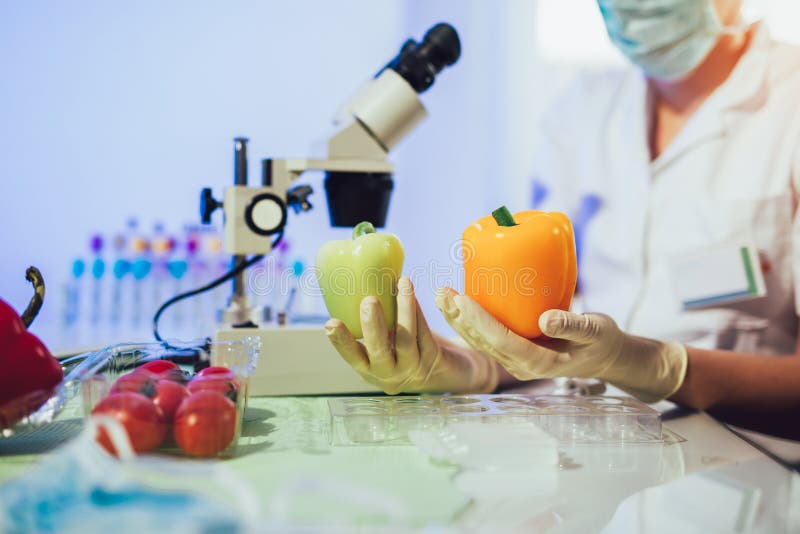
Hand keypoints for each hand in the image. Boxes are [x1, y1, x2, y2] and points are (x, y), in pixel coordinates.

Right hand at [324, 277, 497, 394]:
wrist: (446, 372)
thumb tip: (358, 281)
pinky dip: (417, 310)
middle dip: (373, 325)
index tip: (330, 323)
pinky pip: (424, 332)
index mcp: (370, 370)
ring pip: (406, 338)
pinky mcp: (434, 359)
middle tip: (369, 301)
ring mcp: (413, 369)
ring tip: (401, 282)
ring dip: (403, 308)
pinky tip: (410, 291)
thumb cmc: (405, 351)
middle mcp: (390, 374)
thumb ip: (374, 326)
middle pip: (379, 351)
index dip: (341, 342)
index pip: (353, 357)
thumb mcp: (385, 345)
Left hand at [435, 288, 686, 401]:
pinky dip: (469, 320)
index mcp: (539, 363)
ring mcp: (514, 359)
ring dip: (457, 319)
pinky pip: (485, 336)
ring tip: (441, 294)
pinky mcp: (512, 350)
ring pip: (479, 341)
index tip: (462, 299)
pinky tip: (457, 302)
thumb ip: (572, 325)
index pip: (502, 341)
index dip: (480, 321)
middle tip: (441, 292)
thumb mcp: (595, 330)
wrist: (604, 355)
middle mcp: (521, 364)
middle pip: (482, 341)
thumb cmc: (601, 340)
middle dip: (459, 318)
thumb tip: (545, 318)